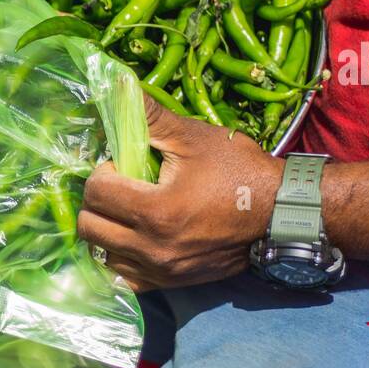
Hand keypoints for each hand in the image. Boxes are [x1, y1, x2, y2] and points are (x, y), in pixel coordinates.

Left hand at [77, 100, 284, 290]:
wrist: (279, 212)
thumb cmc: (237, 170)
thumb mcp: (194, 137)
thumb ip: (149, 115)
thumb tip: (116, 84)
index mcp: (156, 211)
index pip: (95, 193)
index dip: (101, 173)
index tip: (120, 165)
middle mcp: (153, 248)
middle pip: (89, 227)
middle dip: (96, 202)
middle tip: (118, 188)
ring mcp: (161, 270)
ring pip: (102, 254)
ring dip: (105, 231)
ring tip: (126, 212)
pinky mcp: (171, 283)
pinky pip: (126, 277)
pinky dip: (120, 258)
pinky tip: (131, 239)